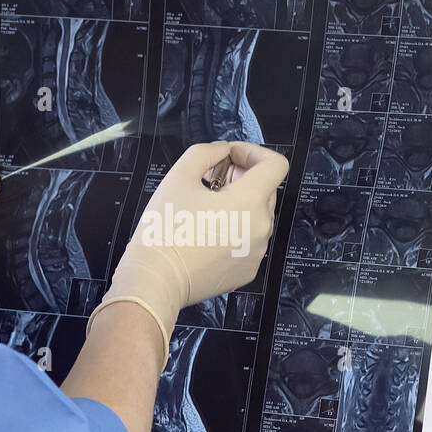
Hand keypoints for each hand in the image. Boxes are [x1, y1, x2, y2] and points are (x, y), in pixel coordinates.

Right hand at [87, 141, 288, 348]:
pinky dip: (234, 230)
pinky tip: (208, 231)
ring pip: (256, 216)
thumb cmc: (165, 233)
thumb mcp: (179, 177)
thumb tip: (221, 151)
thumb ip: (205, 153)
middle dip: (241, 177)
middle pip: (265, 189)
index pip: (275, 164)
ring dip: (238, 204)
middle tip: (212, 178)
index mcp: (249, 202)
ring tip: (206, 207)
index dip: (253, 152)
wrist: (156, 280)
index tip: (232, 156)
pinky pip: (249, 241)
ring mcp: (256, 252)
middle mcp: (260, 228)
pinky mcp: (247, 270)